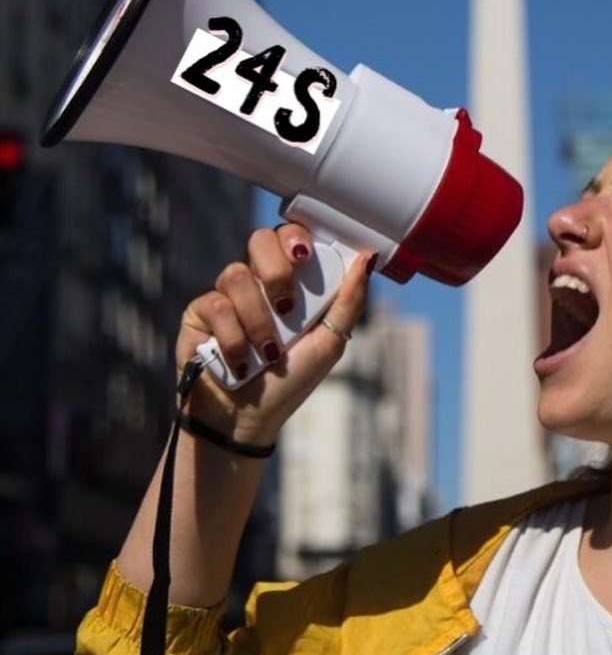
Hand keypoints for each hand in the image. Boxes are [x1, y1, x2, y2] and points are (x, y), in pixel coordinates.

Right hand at [176, 224, 374, 445]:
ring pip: (238, 275)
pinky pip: (216, 305)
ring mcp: (227, 294)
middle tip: (288, 308)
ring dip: (259, 321)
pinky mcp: (201, 312)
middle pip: (260, 239)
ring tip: (268, 352)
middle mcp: (258, 281)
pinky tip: (241, 362)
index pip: (291, 237)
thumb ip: (349, 300)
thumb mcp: (330, 342)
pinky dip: (234, 339)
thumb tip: (368, 257)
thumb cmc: (291, 381)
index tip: (305, 256)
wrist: (248, 418)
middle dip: (277, 271)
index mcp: (291, 282)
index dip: (296, 236)